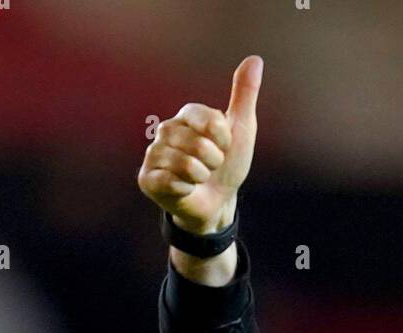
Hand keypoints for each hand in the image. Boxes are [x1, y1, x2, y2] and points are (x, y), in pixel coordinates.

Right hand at [137, 54, 262, 234]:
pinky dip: (185, 189)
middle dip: (213, 162)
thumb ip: (244, 95)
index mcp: (187, 116)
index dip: (222, 139)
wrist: (218, 203)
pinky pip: (169, 181)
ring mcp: (154, 154)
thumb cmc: (228, 166)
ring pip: (184, 163)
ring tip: (199, 178)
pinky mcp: (147, 178)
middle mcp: (166, 130)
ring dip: (200, 176)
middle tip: (211, 167)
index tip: (224, 147)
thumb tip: (255, 59)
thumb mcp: (242, 130)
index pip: (208, 119)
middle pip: (196, 144)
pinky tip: (184, 189)